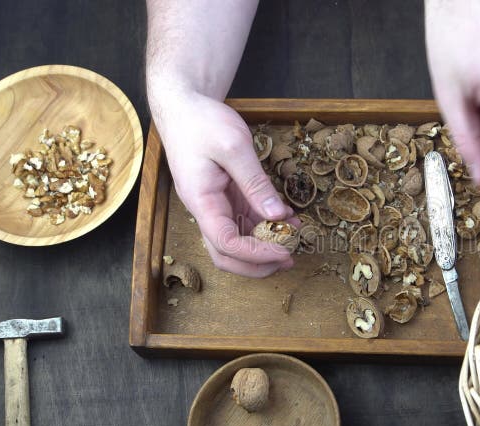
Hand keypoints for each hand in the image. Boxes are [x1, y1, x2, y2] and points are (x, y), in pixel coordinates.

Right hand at [156, 93, 298, 277]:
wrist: (184, 107)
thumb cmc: (202, 122)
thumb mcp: (234, 146)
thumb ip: (255, 182)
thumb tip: (277, 215)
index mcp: (202, 201)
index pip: (226, 243)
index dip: (256, 253)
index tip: (285, 250)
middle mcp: (206, 210)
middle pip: (227, 254)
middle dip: (258, 263)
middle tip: (290, 258)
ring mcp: (216, 205)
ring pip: (238, 240)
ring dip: (265, 245)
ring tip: (296, 238)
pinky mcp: (226, 197)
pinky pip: (245, 220)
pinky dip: (266, 225)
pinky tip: (288, 220)